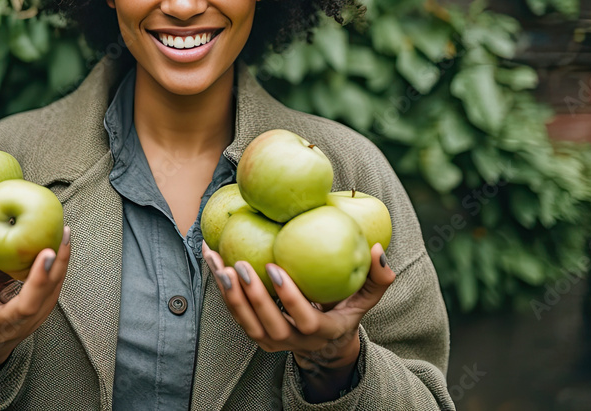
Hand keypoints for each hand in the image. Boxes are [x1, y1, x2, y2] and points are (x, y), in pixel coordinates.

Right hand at [0, 226, 70, 363]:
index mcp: (8, 322)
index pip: (25, 303)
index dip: (36, 279)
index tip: (45, 253)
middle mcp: (29, 320)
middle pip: (49, 291)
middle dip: (56, 262)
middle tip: (60, 234)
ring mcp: (41, 314)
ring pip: (57, 284)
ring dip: (63, 258)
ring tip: (63, 232)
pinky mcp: (45, 305)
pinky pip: (56, 281)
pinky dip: (59, 261)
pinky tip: (60, 242)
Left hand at [200, 241, 394, 372]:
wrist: (322, 339)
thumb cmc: (344, 308)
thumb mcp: (365, 297)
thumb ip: (377, 277)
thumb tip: (378, 249)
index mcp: (321, 331)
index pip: (304, 319)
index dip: (289, 298)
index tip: (275, 268)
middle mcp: (293, 341)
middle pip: (268, 326)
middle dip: (252, 297)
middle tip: (240, 265)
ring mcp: (271, 340)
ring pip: (245, 323)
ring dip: (229, 294)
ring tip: (219, 263)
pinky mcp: (254, 332)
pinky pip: (234, 313)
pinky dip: (221, 287)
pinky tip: (212, 258)